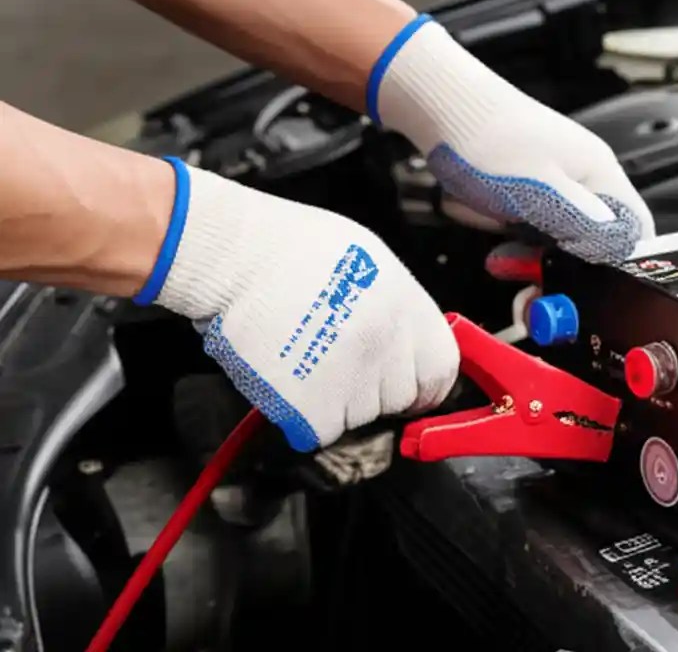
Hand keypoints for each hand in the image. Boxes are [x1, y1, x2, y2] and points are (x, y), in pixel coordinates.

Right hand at [137, 158, 459, 451]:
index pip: (442, 369)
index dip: (425, 382)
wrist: (232, 256)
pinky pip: (320, 430)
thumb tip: (410, 343)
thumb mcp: (370, 261)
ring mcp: (351, 378)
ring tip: (305, 358)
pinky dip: (302, 417)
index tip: (409, 386)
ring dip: (336, 401)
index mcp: (405, 307)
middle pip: (400, 397)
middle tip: (338, 362)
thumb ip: (398, 309)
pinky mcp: (313, 406)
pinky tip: (287, 378)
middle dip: (375, 390)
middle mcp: (385, 345)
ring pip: (360, 416)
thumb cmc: (289, 249)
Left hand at [369, 15, 654, 263]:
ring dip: (525, 245)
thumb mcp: (540, 194)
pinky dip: (505, 227)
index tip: (589, 281)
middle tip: (529, 277)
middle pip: (592, 235)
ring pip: (555, 232)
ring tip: (497, 244)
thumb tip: (620, 250)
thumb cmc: (488, 140)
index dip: (620, 259)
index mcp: (599, 171)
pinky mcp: (525, 180)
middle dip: (559, 259)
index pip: (636, 226)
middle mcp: (583, 173)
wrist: (437, 102)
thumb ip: (584, 225)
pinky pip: (526, 218)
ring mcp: (553, 176)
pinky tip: (483, 217)